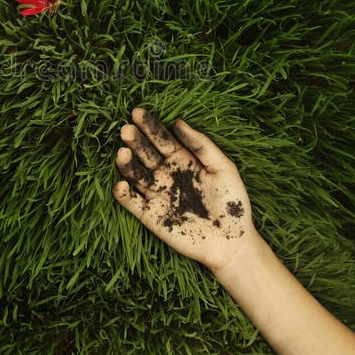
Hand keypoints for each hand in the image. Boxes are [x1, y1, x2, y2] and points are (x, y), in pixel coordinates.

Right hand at [112, 107, 258, 273]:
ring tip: (123, 152)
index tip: (137, 112)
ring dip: (126, 163)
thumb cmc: (232, 203)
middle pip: (145, 153)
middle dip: (135, 141)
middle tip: (126, 130)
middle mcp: (166, 174)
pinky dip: (122, 193)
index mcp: (183, 160)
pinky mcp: (150, 216)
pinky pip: (131, 202)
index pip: (162, 138)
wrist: (231, 242)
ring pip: (135, 174)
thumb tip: (178, 122)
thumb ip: (201, 145)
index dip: (149, 125)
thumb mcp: (222, 167)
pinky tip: (121, 183)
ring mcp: (157, 194)